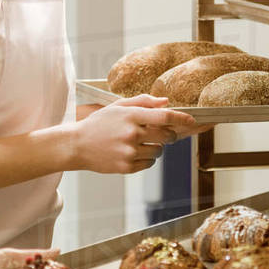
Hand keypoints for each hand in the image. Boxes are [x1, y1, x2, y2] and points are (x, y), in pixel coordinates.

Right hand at [69, 95, 196, 173]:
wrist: (77, 145)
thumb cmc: (99, 123)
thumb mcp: (118, 107)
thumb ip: (143, 102)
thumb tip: (166, 102)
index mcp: (131, 116)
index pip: (165, 117)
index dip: (181, 118)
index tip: (191, 120)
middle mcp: (132, 134)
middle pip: (167, 136)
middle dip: (169, 135)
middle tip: (162, 133)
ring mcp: (129, 152)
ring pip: (159, 151)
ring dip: (156, 147)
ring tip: (140, 143)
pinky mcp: (126, 167)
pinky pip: (149, 163)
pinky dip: (146, 158)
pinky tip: (132, 152)